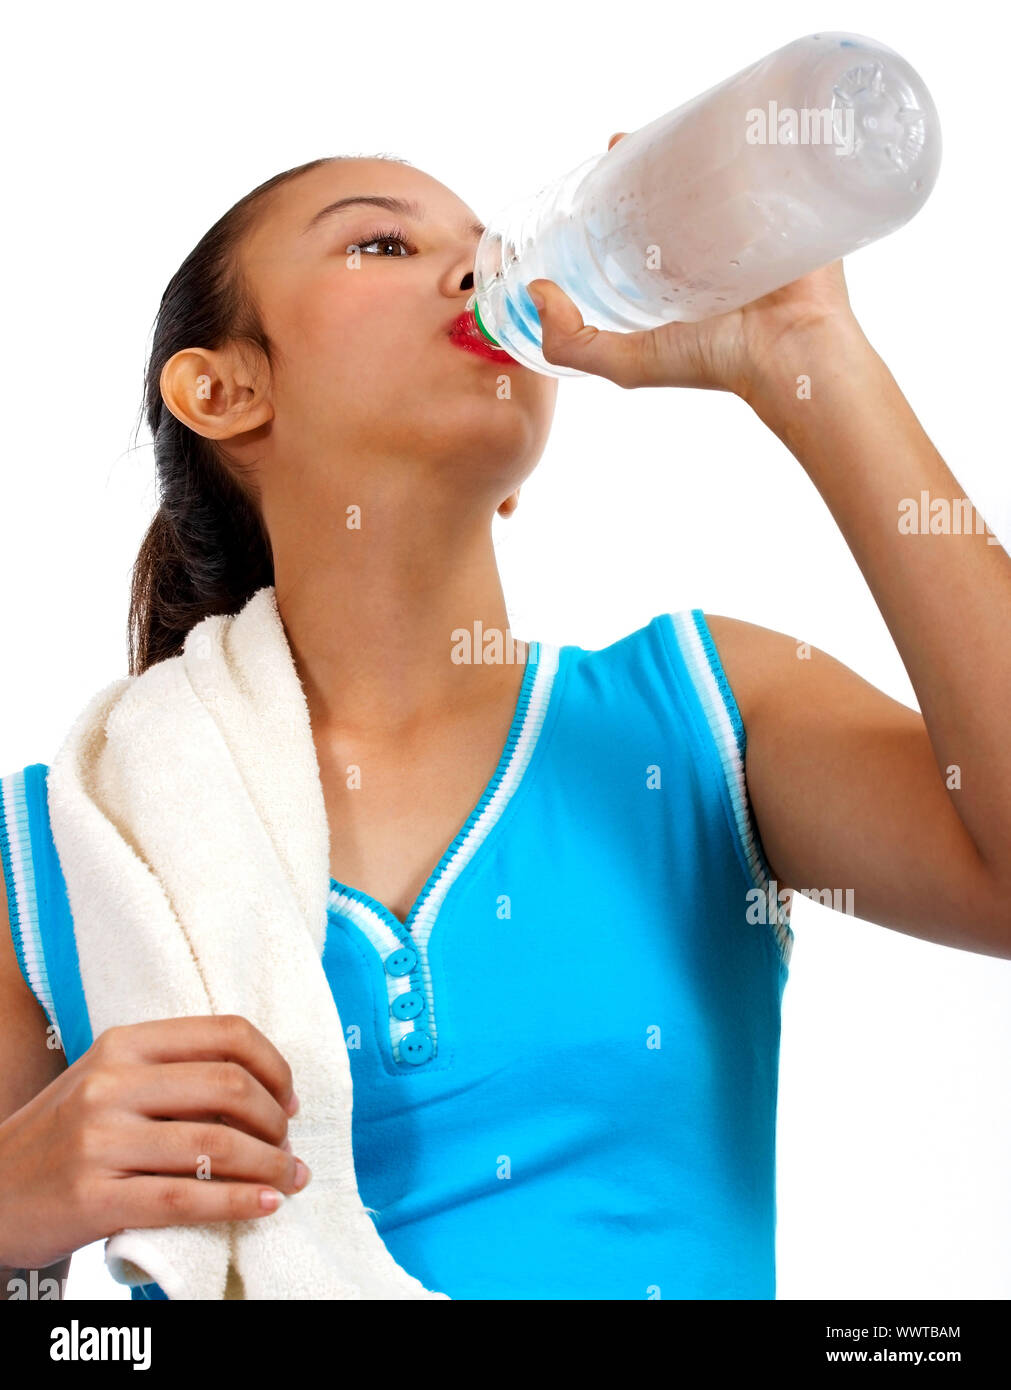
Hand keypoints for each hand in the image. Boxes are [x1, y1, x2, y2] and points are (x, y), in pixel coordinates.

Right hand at [0, 1015, 308, 1271]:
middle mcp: (112, 1084)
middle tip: (287, 1145)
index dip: (274, 1065)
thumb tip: (265, 1091)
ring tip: (289, 1178)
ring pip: (216, 1144)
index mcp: (124, 1045)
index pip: (226, 1033)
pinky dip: (238, 1203)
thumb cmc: (66, 1134)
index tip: (290, 1097)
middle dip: (277, 1120)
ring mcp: (100, 1141)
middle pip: (230, 1086)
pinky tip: (265, 1206)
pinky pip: (186, 1198)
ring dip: (270, 1165)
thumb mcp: (110, 1082)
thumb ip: (173, 1075)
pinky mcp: (93, 1198)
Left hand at [525, 131, 860, 396]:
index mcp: (681, 277)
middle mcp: (714, 247)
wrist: (792, 353)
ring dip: (694, 143)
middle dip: (650, 160)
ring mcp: (755, 221)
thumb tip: (535, 291)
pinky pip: (769, 157)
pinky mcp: (792, 202)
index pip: (644, 220)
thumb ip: (573, 342)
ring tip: (667, 123)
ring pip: (719, 170)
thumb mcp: (629, 364)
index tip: (599, 166)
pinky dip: (748, 136)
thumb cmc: (716, 363)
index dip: (618, 193)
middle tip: (626, 142)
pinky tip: (723, 118)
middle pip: (677, 189)